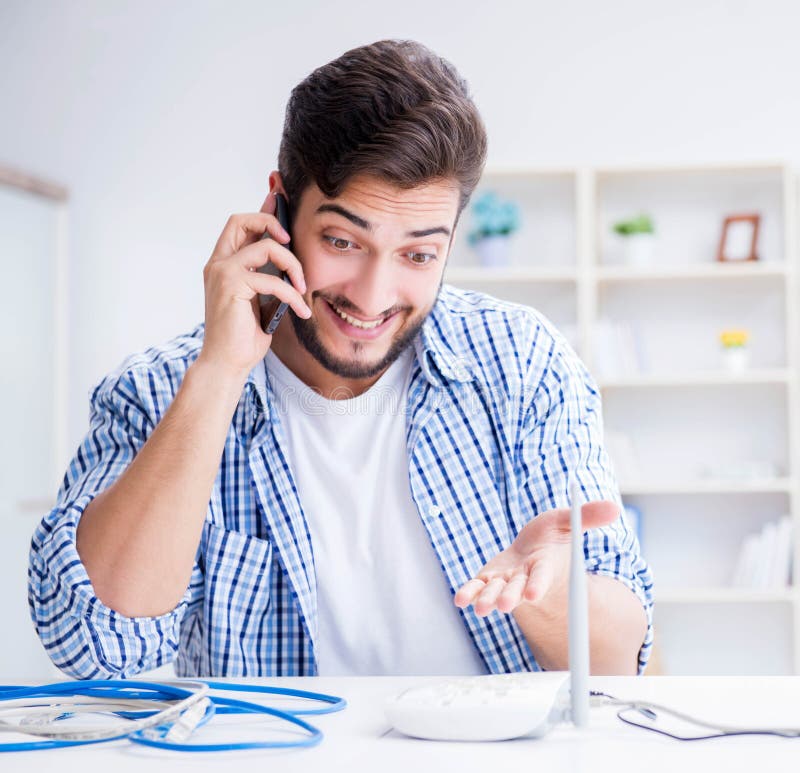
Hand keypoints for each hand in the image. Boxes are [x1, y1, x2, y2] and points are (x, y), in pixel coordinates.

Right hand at [199, 191, 311, 379]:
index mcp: (223, 265)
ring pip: (267, 247)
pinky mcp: (232, 286)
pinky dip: (293, 296)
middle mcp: (218, 264)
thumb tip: (290, 258)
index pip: (240, 226)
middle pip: (242, 220)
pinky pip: (274, 280)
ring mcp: (222, 273)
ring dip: (294, 266)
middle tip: (291, 242)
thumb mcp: (261, 300)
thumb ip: (269, 276)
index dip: (261, 210)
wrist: (227, 364)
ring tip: (303, 289)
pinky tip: (301, 312)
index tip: (280, 196)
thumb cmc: (244, 336)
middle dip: (271, 221)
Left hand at [454, 500, 618, 616]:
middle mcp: (524, 579)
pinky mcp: (488, 581)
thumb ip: (586, 516)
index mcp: (544, 567)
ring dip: (488, 599)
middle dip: (511, 597)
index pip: (542, 578)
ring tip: (481, 608)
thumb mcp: (565, 522)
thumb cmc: (548, 540)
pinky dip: (468, 593)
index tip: (533, 593)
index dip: (538, 585)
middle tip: (505, 604)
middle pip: (517, 590)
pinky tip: (459, 599)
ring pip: (496, 593)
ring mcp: (504, 583)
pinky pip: (476, 589)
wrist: (528, 554)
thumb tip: (615, 508)